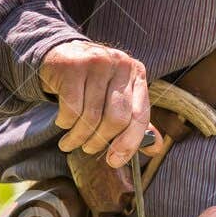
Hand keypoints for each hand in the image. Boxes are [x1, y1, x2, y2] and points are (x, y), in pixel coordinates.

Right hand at [38, 39, 151, 166]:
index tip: (115, 161)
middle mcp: (120, 64)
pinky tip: (62, 123)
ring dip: (78, 137)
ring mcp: (96, 62)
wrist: (60, 55)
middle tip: (89, 150)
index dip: (129, 143)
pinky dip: (65, 123)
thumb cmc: (92, 83)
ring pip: (91, 116)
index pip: (140, 116)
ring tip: (69, 143)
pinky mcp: (72, 66)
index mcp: (137, 73)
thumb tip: (155, 149)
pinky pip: (71, 108)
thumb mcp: (117, 96)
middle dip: (100, 141)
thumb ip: (135, 120)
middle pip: (117, 118)